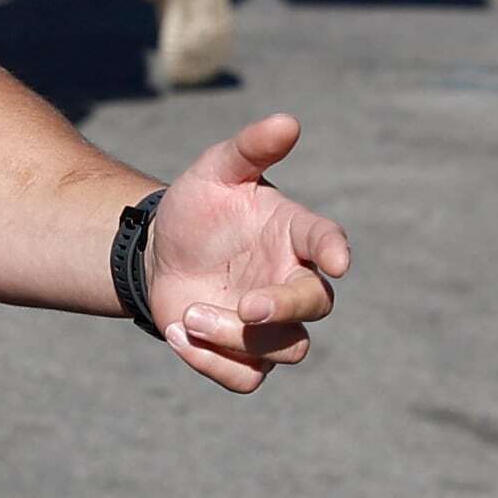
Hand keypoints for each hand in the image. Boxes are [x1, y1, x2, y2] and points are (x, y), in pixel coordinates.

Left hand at [142, 114, 347, 391]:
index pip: (327, 242)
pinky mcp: (244, 353)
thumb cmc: (199, 208)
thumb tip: (287, 120)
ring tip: (189, 315)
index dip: (335, 251)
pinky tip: (178, 334)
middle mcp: (292, 281)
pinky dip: (213, 364)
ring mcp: (273, 324)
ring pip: (284, 349)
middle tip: (245, 305)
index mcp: (294, 236)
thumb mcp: (215, 171)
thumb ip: (250, 148)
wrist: (159, 250)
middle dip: (283, 309)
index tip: (338, 261)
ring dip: (237, 338)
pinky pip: (245, 377)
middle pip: (315, 307)